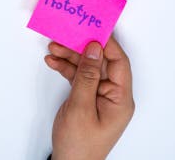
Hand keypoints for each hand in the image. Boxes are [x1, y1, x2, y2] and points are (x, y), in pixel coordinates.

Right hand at [45, 37, 134, 159]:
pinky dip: (67, 69)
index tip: (91, 29)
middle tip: (66, 35)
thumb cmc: (80, 145)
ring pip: (88, 68)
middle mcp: (114, 96)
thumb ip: (87, 76)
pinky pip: (79, 78)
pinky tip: (54, 61)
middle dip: (82, 49)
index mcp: (121, 99)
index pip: (119, 63)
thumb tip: (94, 49)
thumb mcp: (81, 107)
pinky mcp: (87, 100)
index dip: (106, 44)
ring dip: (71, 57)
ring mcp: (100, 97)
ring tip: (53, 48)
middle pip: (101, 63)